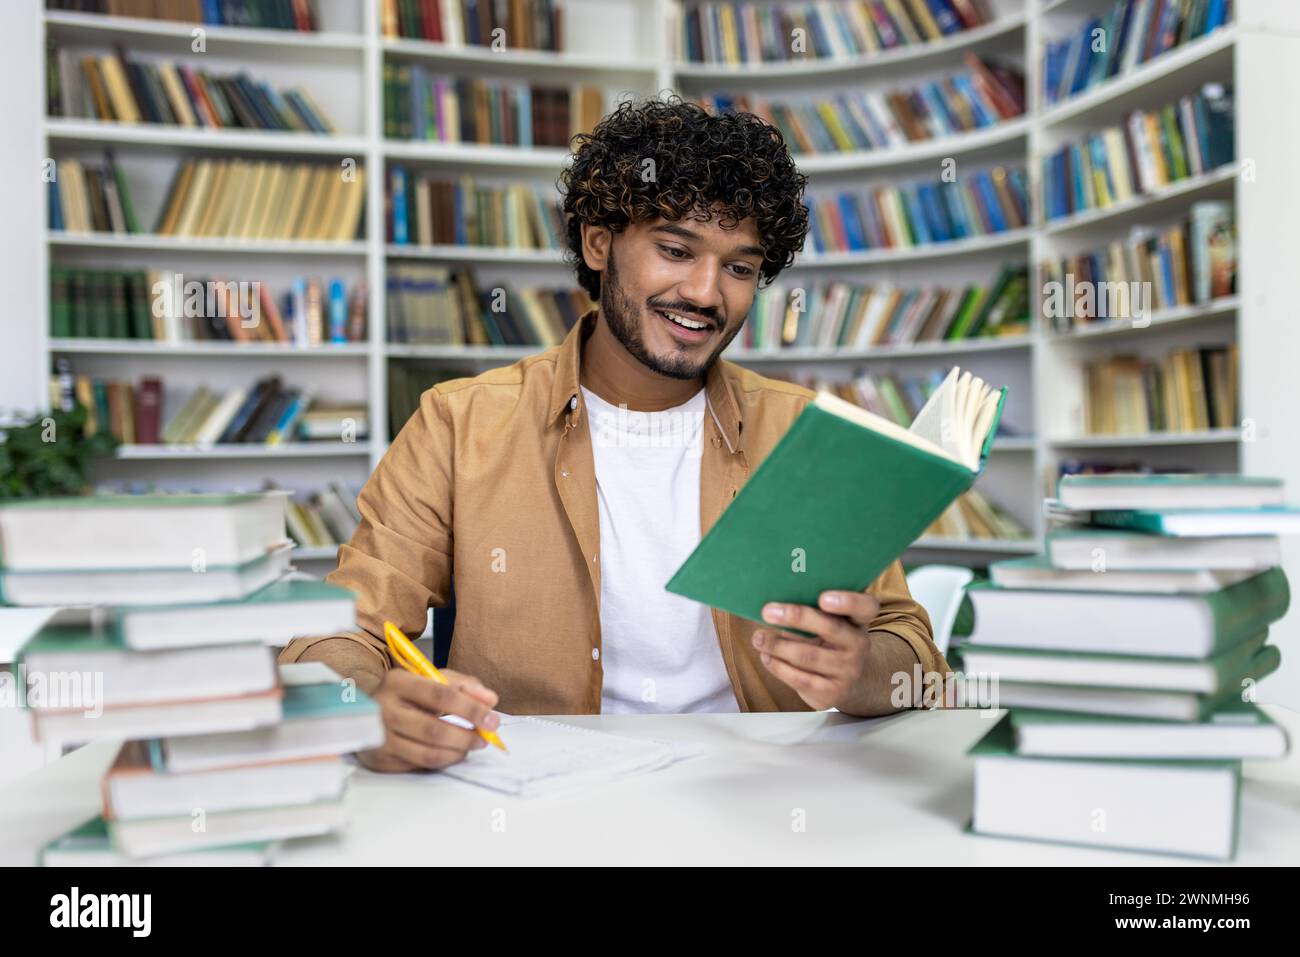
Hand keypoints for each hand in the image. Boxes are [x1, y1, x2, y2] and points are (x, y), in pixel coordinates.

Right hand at [358, 667, 500, 772]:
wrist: (363, 711)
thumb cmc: (406, 694)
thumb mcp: (431, 679)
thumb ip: (464, 686)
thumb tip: (490, 700)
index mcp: (397, 682)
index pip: (440, 696)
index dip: (470, 709)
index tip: (491, 719)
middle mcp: (383, 709)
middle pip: (434, 730)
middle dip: (466, 737)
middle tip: (484, 738)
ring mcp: (378, 737)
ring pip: (427, 754)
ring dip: (457, 753)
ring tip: (470, 746)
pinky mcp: (379, 759)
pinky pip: (418, 766)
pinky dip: (441, 761)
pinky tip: (450, 753)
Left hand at [752, 590, 880, 710]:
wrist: (845, 683)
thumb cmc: (829, 642)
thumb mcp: (831, 623)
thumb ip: (813, 610)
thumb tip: (775, 603)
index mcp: (859, 620)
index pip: (865, 606)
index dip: (847, 601)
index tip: (823, 598)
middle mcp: (859, 644)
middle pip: (830, 627)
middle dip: (796, 617)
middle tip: (767, 611)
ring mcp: (848, 670)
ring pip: (808, 655)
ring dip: (777, 645)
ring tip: (758, 638)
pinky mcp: (832, 692)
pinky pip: (800, 678)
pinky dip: (778, 666)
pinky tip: (766, 656)